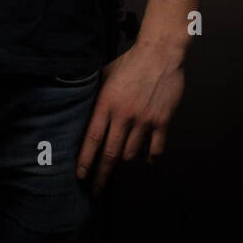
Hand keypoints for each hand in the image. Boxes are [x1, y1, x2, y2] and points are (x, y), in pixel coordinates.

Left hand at [75, 39, 184, 195]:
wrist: (160, 52)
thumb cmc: (131, 62)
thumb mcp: (105, 75)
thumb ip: (94, 94)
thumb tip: (80, 105)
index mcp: (107, 103)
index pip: (92, 139)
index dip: (85, 160)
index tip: (80, 176)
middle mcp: (124, 115)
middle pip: (110, 153)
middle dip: (101, 175)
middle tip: (96, 190)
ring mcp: (144, 119)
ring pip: (131, 153)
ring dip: (124, 162)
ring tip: (119, 166)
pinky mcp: (162, 120)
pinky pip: (156, 148)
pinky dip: (151, 158)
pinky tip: (148, 161)